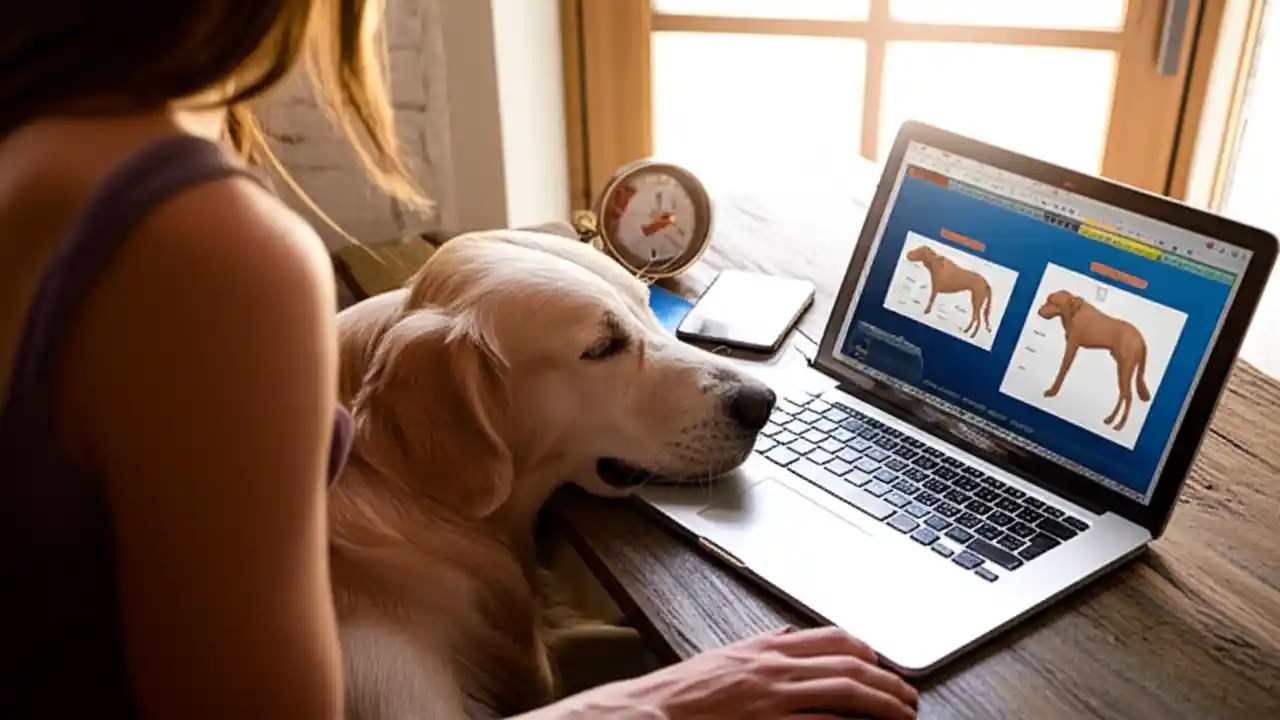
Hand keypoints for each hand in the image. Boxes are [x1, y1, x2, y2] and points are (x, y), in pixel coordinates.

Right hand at [528, 626, 916, 719]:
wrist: (649, 714)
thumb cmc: (682, 693)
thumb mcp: (725, 658)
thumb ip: (760, 648)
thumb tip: (788, 638)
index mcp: (764, 648)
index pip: (830, 637)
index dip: (866, 650)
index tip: (883, 662)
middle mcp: (775, 667)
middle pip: (849, 664)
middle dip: (887, 679)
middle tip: (908, 695)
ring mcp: (774, 698)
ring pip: (845, 693)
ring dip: (882, 704)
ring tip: (903, 714)